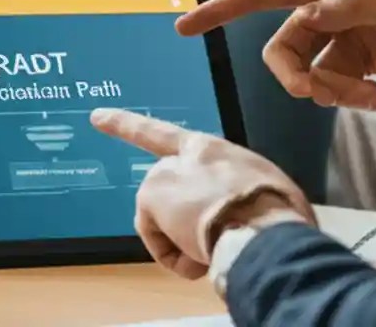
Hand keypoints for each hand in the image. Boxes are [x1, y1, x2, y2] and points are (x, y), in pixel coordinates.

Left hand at [90, 108, 314, 279]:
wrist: (264, 224)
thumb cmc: (279, 212)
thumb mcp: (267, 192)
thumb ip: (241, 197)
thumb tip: (243, 223)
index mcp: (214, 151)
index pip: (166, 134)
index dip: (130, 125)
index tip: (97, 116)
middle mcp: (184, 156)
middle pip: (164, 194)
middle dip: (167, 218)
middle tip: (201, 244)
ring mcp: (163, 174)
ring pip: (164, 223)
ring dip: (185, 244)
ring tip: (217, 248)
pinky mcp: (150, 196)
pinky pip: (159, 244)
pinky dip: (177, 259)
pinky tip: (201, 257)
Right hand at [176, 0, 375, 110]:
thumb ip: (352, 8)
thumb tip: (310, 15)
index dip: (220, 10)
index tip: (184, 25)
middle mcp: (324, 8)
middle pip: (280, 50)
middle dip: (296, 79)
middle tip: (321, 95)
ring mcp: (338, 36)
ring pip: (305, 73)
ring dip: (329, 92)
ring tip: (368, 97)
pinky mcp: (354, 61)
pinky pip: (329, 86)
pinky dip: (347, 98)